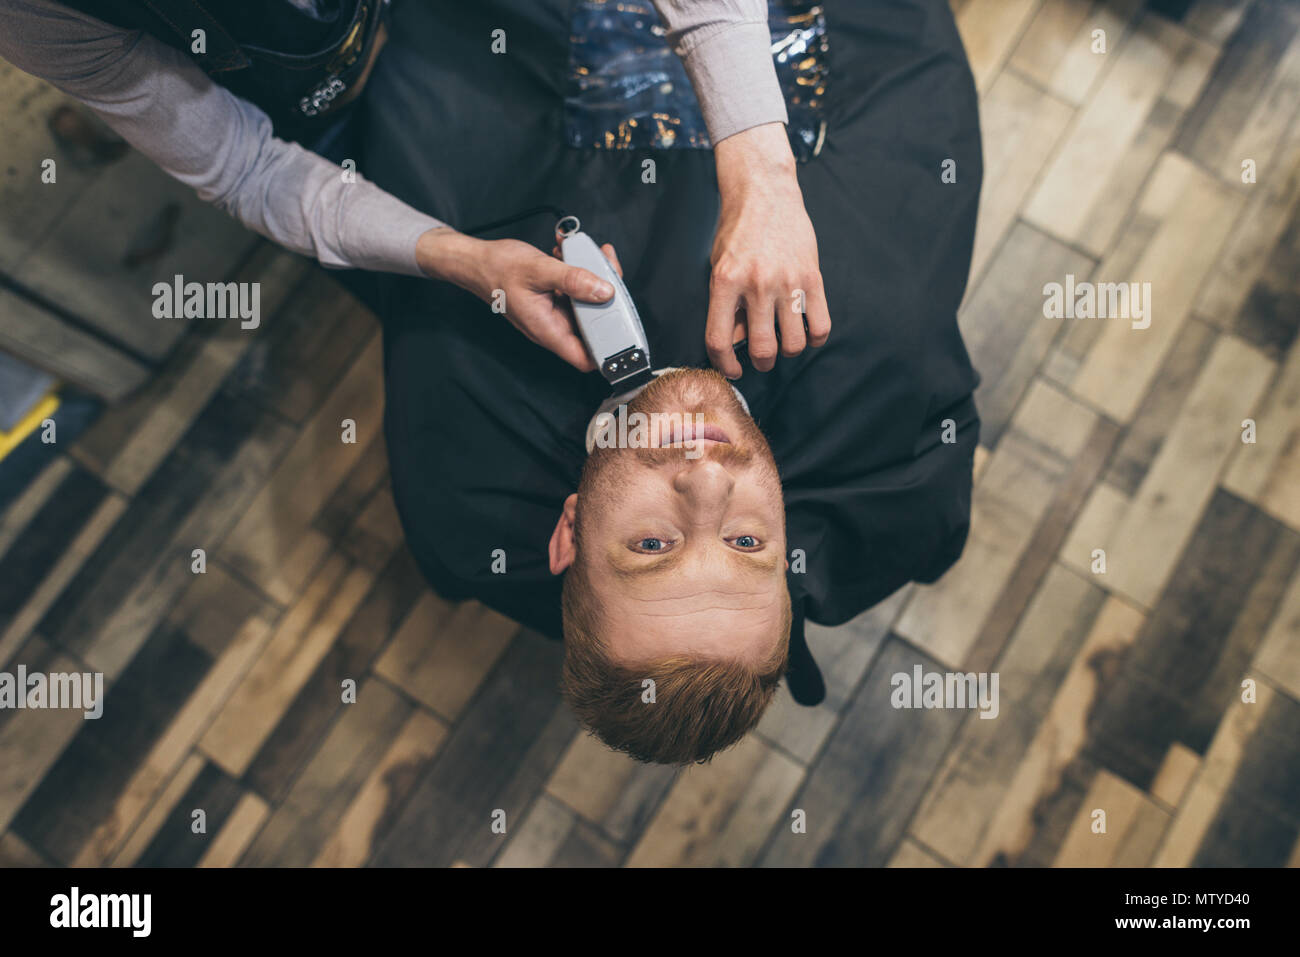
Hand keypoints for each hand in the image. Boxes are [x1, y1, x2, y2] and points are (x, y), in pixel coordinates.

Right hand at [415, 227, 620, 371]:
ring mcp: (553, 313)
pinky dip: (579, 274)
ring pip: (586, 305)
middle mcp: (553, 326)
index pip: (586, 358)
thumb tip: (604, 290)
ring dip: (594, 280)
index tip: (625, 333)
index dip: (609, 353)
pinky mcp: (553, 300)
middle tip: (609, 270)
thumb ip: (573, 280)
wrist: (476, 262)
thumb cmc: (497, 269)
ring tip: (591, 254)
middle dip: (608, 299)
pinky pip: (575, 292)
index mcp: (548, 330)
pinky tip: (571, 254)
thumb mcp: (538, 270)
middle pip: (593, 326)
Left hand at [707, 122, 830, 377]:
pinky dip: (814, 337)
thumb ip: (726, 305)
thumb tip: (736, 343)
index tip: (732, 370)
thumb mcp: (719, 267)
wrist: (765, 193)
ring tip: (784, 343)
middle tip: (762, 358)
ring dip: (788, 352)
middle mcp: (757, 284)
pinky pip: (820, 324)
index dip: (724, 364)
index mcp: (726, 282)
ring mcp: (787, 281)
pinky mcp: (812, 276)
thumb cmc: (738, 231)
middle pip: (762, 348)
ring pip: (793, 342)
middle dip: (762, 362)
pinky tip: (806, 332)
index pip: (720, 340)